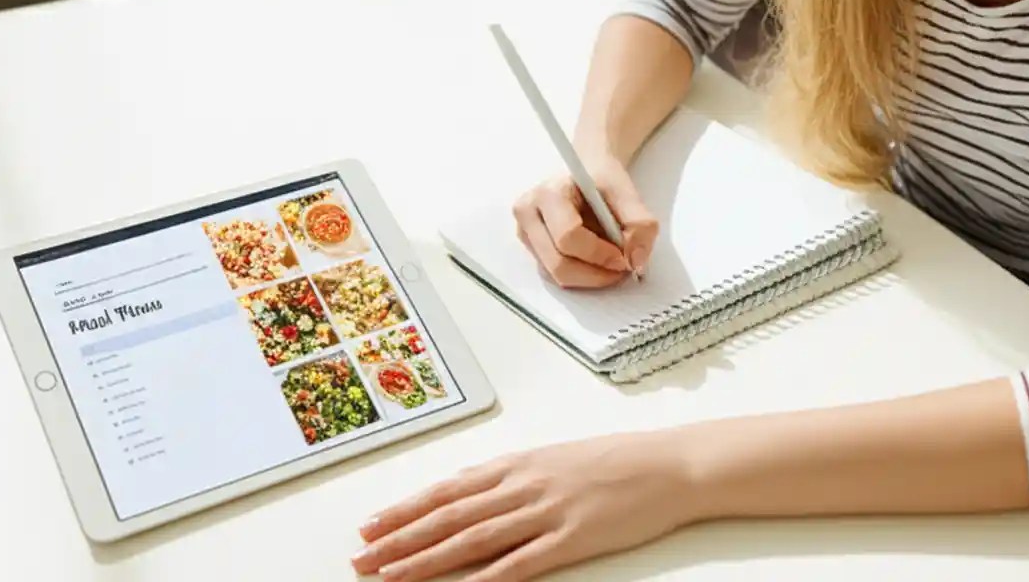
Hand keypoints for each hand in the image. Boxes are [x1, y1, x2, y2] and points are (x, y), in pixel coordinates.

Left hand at [350, 431, 696, 580]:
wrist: (667, 465)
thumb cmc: (615, 461)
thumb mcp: (555, 459)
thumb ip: (513, 477)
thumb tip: (471, 491)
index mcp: (517, 464)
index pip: (447, 490)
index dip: (405, 510)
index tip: (371, 526)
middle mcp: (522, 485)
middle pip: (448, 516)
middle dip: (399, 539)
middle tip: (362, 558)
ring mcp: (545, 512)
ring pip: (472, 539)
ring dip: (426, 559)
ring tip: (391, 575)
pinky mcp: (571, 539)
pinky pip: (519, 563)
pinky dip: (485, 579)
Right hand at [512, 155, 658, 288]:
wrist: (586, 172)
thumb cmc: (602, 180)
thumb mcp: (627, 192)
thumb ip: (640, 224)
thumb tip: (636, 259)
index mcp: (550, 193)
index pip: (569, 237)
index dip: (600, 254)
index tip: (624, 258)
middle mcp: (529, 213)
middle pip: (559, 264)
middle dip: (595, 274)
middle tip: (621, 269)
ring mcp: (526, 232)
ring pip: (556, 275)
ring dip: (589, 277)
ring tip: (610, 263)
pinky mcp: (531, 248)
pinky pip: (554, 276)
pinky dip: (580, 276)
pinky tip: (595, 262)